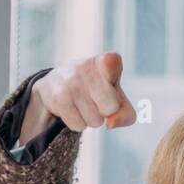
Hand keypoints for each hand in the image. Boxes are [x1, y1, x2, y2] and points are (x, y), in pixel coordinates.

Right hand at [19, 52, 135, 143]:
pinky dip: (78, 124)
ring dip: (91, 119)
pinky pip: (78, 124)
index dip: (111, 62)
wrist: (58, 86)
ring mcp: (71, 80)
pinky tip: (73, 109)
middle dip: (106, 112)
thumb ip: (125, 114)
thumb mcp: (118, 100)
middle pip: (111, 108)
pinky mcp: (58, 95)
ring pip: (94, 120)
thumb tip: (110, 122)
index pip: (111, 60)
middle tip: (97, 101)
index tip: (110, 59)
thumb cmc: (98, 93)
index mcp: (106, 62)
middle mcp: (86, 66)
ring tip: (83, 103)